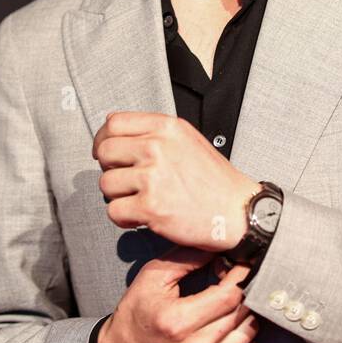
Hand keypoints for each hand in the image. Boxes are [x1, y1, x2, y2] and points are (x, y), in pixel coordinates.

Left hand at [94, 112, 257, 250]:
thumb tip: (112, 124)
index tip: (106, 153)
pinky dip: (124, 218)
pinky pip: (114, 211)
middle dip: (110, 169)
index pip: (114, 123)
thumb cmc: (214, 179)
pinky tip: (142, 216)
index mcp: (167, 127)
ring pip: (106, 184)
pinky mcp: (151, 207)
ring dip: (119, 196)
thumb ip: (153, 131)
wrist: (238, 211)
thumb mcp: (187, 139)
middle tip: (126, 181)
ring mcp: (153, 177)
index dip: (103, 140)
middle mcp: (157, 147)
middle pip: (104, 152)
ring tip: (140, 199)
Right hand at [98, 246, 259, 342]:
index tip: (241, 265)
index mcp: (179, 321)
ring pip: (249, 334)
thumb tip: (218, 246)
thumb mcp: (152, 277)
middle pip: (242, 313)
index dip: (241, 276)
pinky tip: (230, 324)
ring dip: (246, 313)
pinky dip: (243, 336)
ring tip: (231, 302)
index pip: (230, 295)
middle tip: (235, 280)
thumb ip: (186, 257)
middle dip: (244, 291)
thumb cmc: (135, 315)